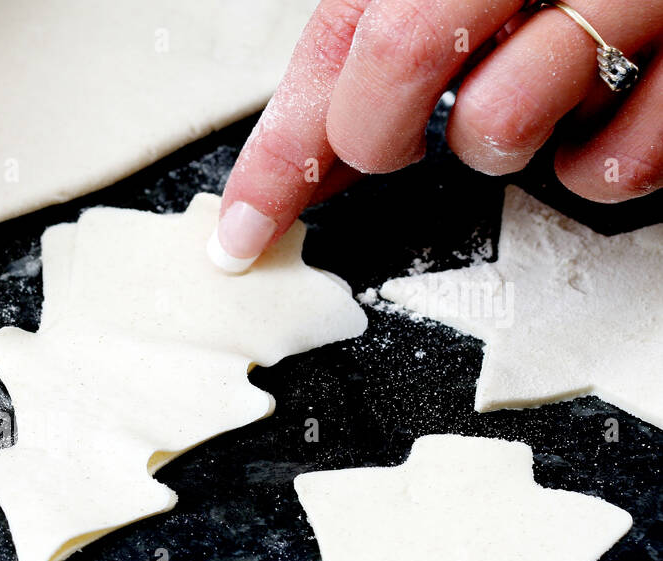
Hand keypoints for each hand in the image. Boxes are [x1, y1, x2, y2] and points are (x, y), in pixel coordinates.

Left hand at [209, 0, 662, 272]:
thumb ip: (382, 39)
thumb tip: (306, 156)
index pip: (340, 36)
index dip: (279, 149)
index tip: (243, 231)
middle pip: (400, 61)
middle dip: (380, 132)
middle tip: (408, 132)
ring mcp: (636, 1)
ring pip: (500, 127)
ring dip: (498, 140)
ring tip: (537, 90)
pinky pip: (610, 167)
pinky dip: (593, 163)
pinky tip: (605, 111)